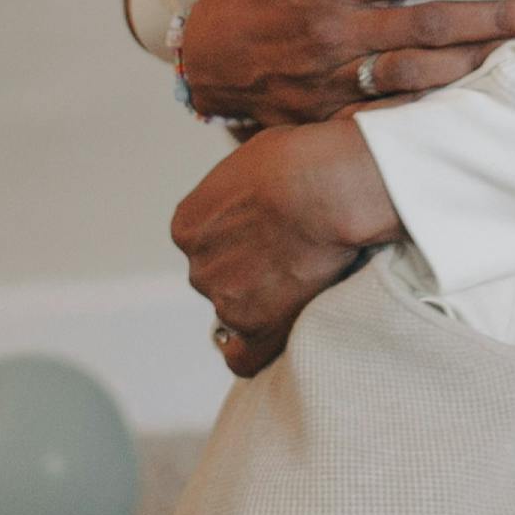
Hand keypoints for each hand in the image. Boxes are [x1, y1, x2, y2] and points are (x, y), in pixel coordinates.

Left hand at [173, 119, 403, 375]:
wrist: (327, 188)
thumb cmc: (300, 160)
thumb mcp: (251, 157)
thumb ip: (239, 188)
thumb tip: (253, 191)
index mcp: (187, 224)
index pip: (204, 247)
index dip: (235, 242)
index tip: (264, 237)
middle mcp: (198, 265)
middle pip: (217, 279)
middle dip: (246, 272)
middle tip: (287, 258)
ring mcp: (227, 299)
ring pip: (236, 312)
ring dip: (261, 302)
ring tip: (301, 282)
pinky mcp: (260, 326)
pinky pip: (244, 357)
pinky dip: (253, 352)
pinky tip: (271, 341)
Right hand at [174, 0, 514, 129]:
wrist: (205, 60)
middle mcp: (335, 29)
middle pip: (431, 22)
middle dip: (496, 17)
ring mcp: (334, 78)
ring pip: (419, 74)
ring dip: (477, 64)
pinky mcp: (330, 115)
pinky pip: (392, 114)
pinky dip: (436, 108)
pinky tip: (478, 102)